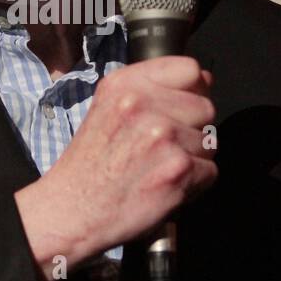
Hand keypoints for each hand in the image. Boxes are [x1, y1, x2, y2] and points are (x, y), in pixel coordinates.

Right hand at [14, 57, 217, 280]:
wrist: (70, 210)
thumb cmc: (89, 166)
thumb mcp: (107, 109)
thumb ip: (152, 90)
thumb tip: (205, 80)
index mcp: (126, 85)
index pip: (190, 69)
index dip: (192, 92)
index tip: (179, 110)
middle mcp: (143, 104)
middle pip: (206, 108)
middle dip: (192, 131)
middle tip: (162, 150)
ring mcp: (163, 135)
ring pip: (209, 143)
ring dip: (192, 160)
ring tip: (158, 170)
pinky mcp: (178, 168)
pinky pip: (210, 172)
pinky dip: (193, 186)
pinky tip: (164, 187)